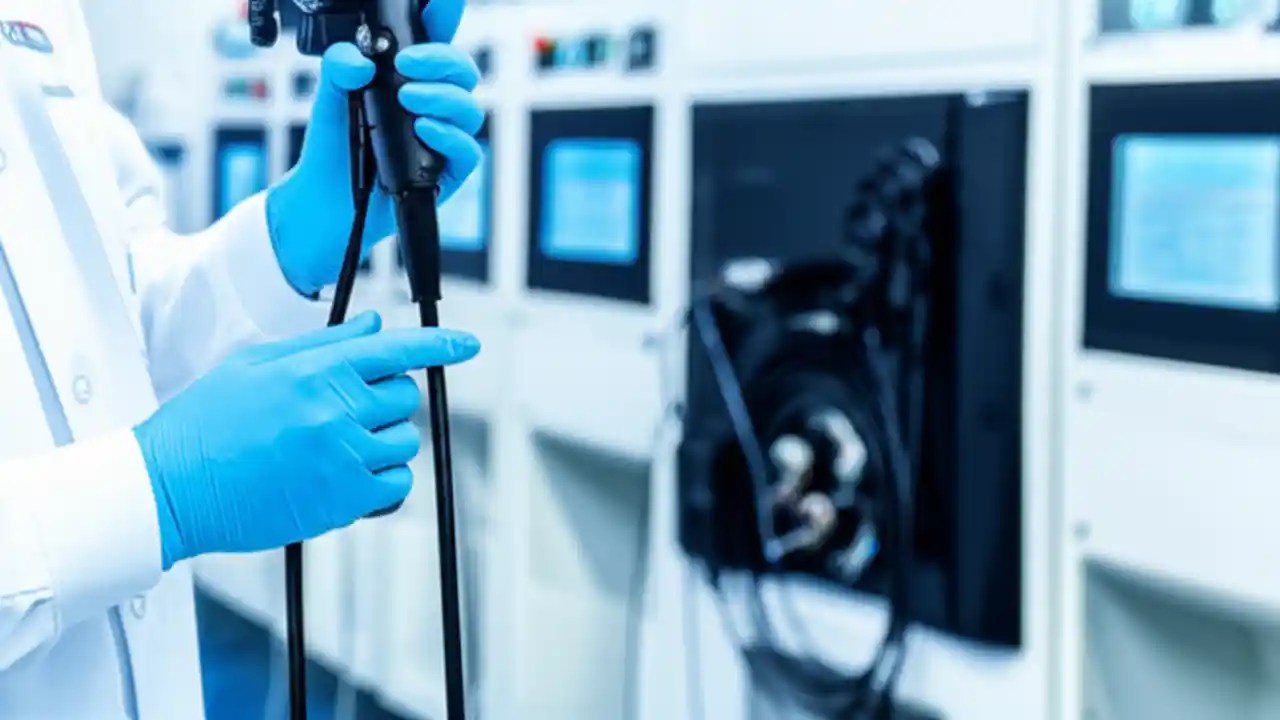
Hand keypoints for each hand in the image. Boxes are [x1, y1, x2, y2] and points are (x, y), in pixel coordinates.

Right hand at [134, 312, 479, 568]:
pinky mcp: (345, 501)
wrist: (173, 486)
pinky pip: (397, 484)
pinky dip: (382, 481)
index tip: (468, 346)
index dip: (439, 346)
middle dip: (384, 401)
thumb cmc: (207, 423)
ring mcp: (344, 457)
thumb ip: (324, 344)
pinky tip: (344, 477)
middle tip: (341, 411)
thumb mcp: (256, 365)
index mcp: (316, 370)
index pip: (395, 349)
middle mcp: (336, 410)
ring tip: (331, 447)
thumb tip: (376, 327)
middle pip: (404, 396)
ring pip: (403, 441)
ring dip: (381, 442)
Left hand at [266, 0, 481, 295]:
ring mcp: (444, 137)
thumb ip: (339, 66)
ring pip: (469, 108)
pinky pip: (469, 149)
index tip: (442, 4)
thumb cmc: (335, 146)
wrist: (326, 201)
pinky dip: (448, 136)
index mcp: (411, 77)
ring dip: (443, 98)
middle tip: (406, 65)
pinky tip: (424, 130)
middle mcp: (433, 104)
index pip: (437, 39)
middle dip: (441, 60)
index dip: (446, 17)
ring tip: (408, 100)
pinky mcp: (447, 172)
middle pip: (463, 70)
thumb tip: (361, 61)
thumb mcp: (328, 97)